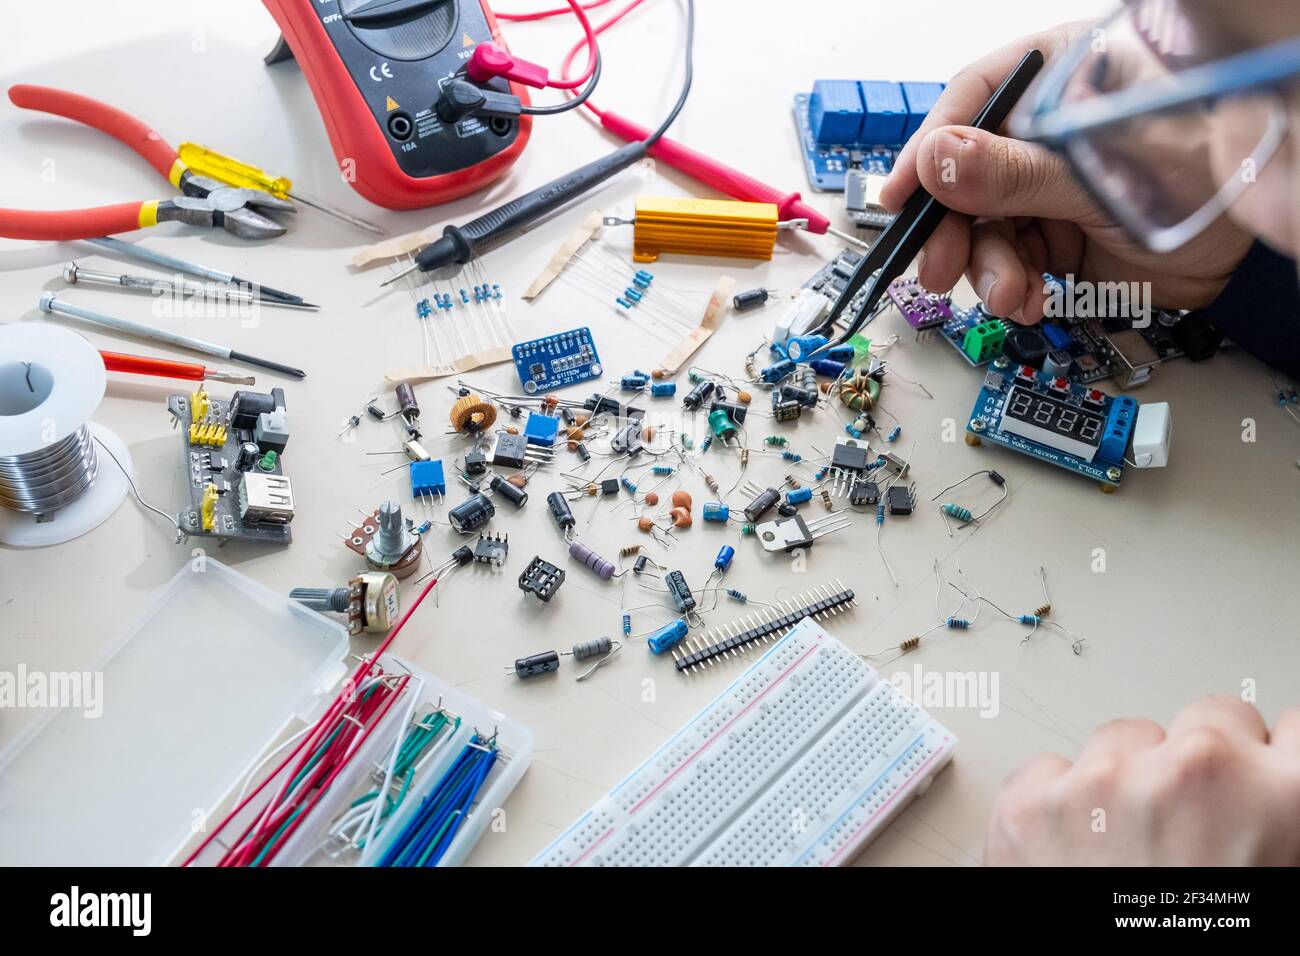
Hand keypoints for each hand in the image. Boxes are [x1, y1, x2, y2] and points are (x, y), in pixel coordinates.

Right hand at [879, 22, 1252, 322]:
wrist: (1261, 235)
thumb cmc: (1208, 165)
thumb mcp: (1098, 166)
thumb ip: (1016, 169)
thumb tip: (937, 161)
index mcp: (1052, 84)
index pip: (967, 107)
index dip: (926, 154)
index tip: (898, 197)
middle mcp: (1043, 136)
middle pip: (965, 181)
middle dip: (954, 231)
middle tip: (941, 267)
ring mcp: (1050, 188)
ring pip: (985, 232)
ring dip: (988, 270)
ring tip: (1010, 293)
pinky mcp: (1062, 238)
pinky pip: (1014, 264)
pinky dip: (1014, 288)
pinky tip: (1029, 298)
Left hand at [985, 696, 1299, 864]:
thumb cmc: (1198, 944)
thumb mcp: (1284, 874)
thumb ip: (1279, 813)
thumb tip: (1265, 783)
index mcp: (1279, 798)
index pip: (1295, 728)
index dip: (1277, 758)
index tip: (1267, 767)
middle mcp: (1190, 773)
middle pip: (1208, 719)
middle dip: (1201, 763)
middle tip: (1195, 830)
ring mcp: (1101, 783)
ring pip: (1124, 740)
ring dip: (1127, 783)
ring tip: (1132, 854)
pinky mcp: (1028, 804)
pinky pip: (1050, 772)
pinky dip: (1060, 807)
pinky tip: (1076, 857)